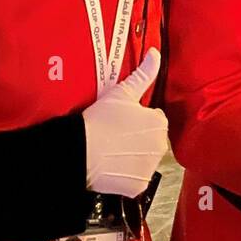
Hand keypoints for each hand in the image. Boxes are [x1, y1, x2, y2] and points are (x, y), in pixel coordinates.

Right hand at [82, 48, 167, 197]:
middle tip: (116, 135)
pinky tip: (112, 166)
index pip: (154, 119)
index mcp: (159, 123)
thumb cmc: (100, 120)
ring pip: (144, 159)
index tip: (122, 120)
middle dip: (138, 138)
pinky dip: (126, 175)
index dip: (138, 119)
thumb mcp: (121, 92)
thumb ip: (143, 74)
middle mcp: (160, 147)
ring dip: (134, 156)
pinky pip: (135, 179)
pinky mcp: (138, 187)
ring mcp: (149, 169)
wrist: (80, 152)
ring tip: (112, 150)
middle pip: (151, 140)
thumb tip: (155, 52)